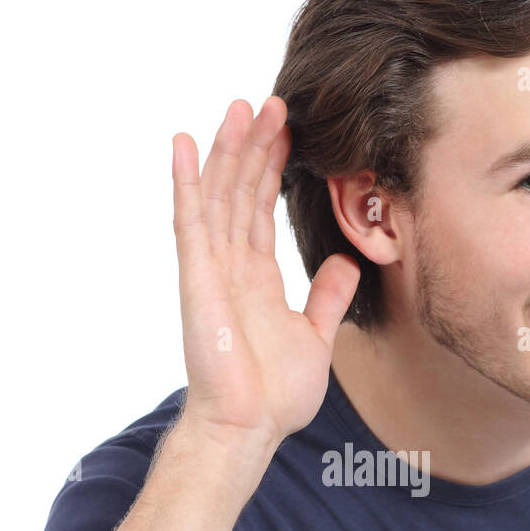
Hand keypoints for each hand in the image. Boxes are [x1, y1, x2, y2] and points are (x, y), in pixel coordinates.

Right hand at [172, 96, 360, 451]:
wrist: (250, 429)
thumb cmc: (274, 395)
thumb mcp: (315, 336)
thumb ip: (327, 297)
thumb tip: (344, 261)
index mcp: (256, 278)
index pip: (261, 208)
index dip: (273, 166)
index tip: (290, 129)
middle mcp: (230, 267)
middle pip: (240, 191)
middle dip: (255, 145)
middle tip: (272, 100)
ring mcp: (210, 270)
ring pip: (218, 195)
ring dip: (228, 149)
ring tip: (241, 106)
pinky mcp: (197, 279)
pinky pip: (190, 221)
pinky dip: (186, 181)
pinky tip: (185, 142)